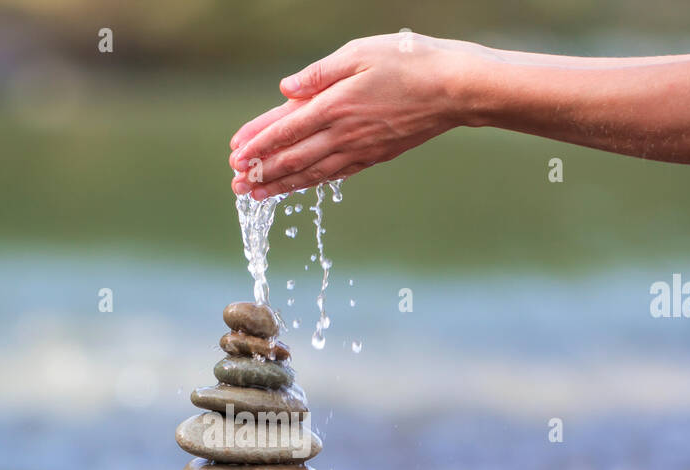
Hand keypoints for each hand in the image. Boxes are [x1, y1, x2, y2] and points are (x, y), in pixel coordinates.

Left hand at [228, 34, 476, 197]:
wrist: (455, 89)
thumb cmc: (409, 62)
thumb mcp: (359, 53)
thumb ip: (318, 74)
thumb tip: (285, 90)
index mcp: (334, 106)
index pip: (285, 131)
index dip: (257, 145)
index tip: (234, 156)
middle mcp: (343, 134)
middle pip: (292, 160)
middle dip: (260, 173)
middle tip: (235, 185)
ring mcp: (359, 150)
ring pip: (311, 174)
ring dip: (280, 186)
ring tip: (255, 196)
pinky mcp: (374, 156)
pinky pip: (334, 174)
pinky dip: (310, 183)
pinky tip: (297, 187)